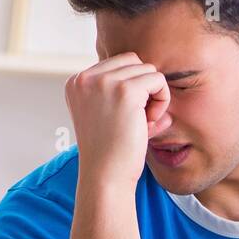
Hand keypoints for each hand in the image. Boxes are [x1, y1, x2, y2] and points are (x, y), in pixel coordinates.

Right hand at [65, 52, 172, 189]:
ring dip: (152, 95)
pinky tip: (150, 122)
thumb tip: (154, 74)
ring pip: (146, 69)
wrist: (105, 177)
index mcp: (76, 82)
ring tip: (143, 122)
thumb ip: (117, 92)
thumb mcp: (105, 115)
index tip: (124, 117)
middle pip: (132, 61)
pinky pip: (158, 80)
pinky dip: (162, 99)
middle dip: (142, 88)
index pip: (116, 65)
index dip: (130, 89)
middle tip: (138, 119)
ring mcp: (104, 82)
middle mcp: (85, 77)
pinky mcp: (125, 91)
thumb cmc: (110, 153)